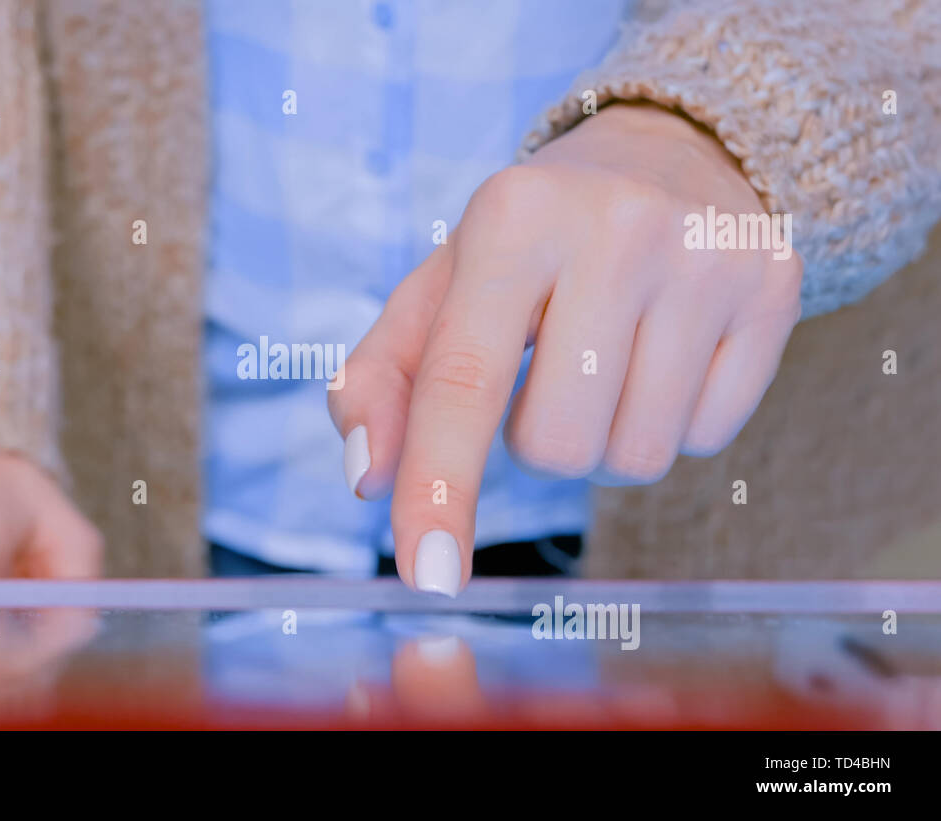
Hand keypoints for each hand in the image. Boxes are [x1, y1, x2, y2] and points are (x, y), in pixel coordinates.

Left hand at [330, 102, 801, 594]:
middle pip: (555, 445)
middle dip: (535, 441)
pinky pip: (706, 440)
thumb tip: (366, 479)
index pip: (463, 382)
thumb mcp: (442, 284)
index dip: (439, 488)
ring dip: (602, 441)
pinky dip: (669, 424)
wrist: (669, 156)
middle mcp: (617, 228)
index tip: (427, 576)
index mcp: (512, 216)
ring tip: (605, 362)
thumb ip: (384, 376)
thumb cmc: (532, 242)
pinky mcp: (775, 288)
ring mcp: (707, 257)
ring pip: (635, 457)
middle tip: (549, 373)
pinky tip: (664, 357)